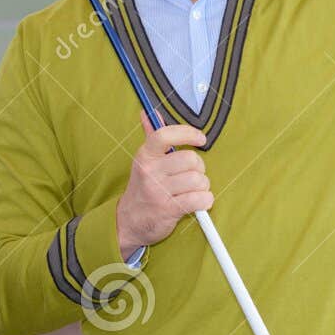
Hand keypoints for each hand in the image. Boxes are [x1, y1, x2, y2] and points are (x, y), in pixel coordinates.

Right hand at [114, 116, 211, 257]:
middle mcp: (150, 171)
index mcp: (145, 155)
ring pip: (198, 180)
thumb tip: (148, 112)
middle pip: (191, 160)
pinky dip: (205, 201)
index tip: (201, 139)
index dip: (188, 133)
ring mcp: (158, 191)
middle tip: (193, 175)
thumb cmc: (143, 188)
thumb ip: (150, 135)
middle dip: (199, 168)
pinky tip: (198, 202)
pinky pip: (200, 199)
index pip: (165, 135)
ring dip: (202, 187)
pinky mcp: (169, 210)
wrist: (129, 221)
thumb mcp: (144, 161)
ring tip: (192, 191)